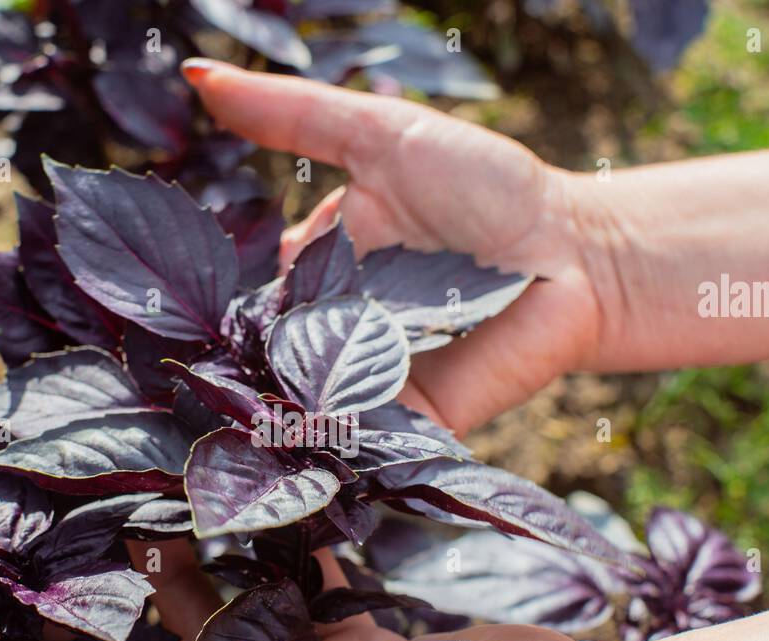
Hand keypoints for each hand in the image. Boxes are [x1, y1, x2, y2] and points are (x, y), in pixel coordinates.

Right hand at [181, 59, 608, 434]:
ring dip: (288, 405)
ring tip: (265, 406)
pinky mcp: (411, 422)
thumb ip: (293, 116)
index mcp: (329, 265)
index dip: (246, 298)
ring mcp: (376, 379)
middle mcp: (344, 327)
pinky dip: (334, 439)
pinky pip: (360, 439)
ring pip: (310, 401)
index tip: (228, 294)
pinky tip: (305, 440)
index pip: (265, 291)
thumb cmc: (486, 187)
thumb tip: (194, 72)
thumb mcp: (380, 137)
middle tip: (257, 355)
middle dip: (264, 358)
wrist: (573, 253)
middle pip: (279, 354)